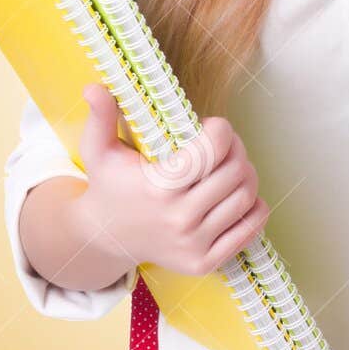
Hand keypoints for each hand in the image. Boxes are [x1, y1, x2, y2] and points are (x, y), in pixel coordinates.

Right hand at [75, 86, 269, 275]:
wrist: (104, 238)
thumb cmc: (109, 185)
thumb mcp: (98, 149)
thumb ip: (100, 116)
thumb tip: (94, 87)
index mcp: (158, 188)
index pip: (212, 150)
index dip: (222, 129)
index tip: (212, 125)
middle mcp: (178, 219)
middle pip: (235, 172)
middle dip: (237, 148)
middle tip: (225, 143)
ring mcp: (193, 244)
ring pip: (246, 198)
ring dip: (247, 174)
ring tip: (232, 165)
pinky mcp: (204, 262)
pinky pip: (249, 230)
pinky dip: (254, 208)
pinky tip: (239, 194)